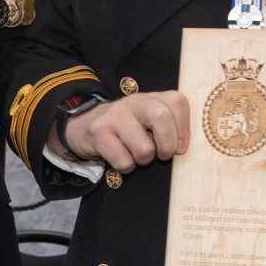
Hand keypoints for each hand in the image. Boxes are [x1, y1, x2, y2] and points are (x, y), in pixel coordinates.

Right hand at [50, 90, 188, 172]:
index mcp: (149, 98)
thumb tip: (183, 148)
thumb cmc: (124, 129)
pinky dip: (126, 167)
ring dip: (143, 160)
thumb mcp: (146, 120)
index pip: (177, 102)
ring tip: (135, 155)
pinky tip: (120, 158)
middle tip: (162, 155)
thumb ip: (167, 126)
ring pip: (144, 149)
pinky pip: (124, 161)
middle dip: (167, 145)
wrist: (82, 125)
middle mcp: (133, 102)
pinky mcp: (99, 133)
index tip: (181, 146)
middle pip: (161, 117)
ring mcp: (114, 116)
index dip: (184, 128)